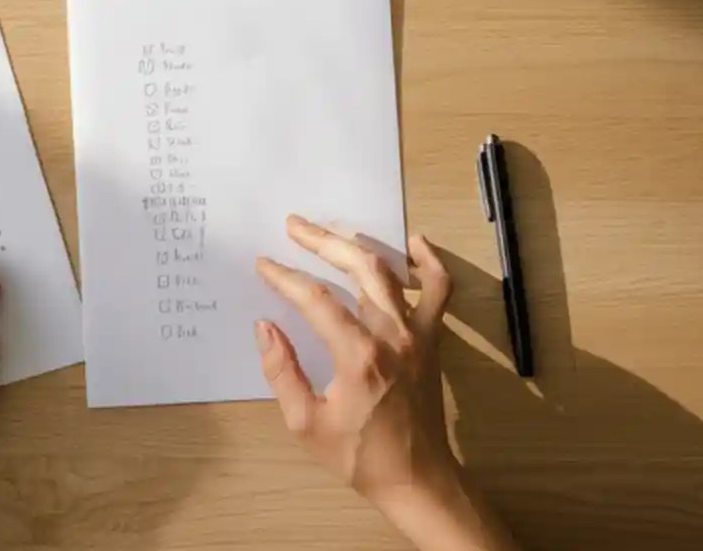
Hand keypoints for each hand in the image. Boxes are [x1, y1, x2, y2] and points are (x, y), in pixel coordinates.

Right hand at [255, 215, 516, 550]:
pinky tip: (412, 243)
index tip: (264, 264)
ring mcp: (418, 334)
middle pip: (357, 269)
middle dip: (321, 242)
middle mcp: (392, 335)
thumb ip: (281, 371)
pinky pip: (438, 291)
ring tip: (331, 230)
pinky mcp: (432, 340)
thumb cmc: (359, 456)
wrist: (417, 477)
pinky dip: (429, 263)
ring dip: (358, 246)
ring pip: (391, 272)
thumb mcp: (305, 423)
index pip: (316, 300)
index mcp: (358, 357)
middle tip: (294, 225)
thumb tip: (265, 327)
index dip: (285, 277)